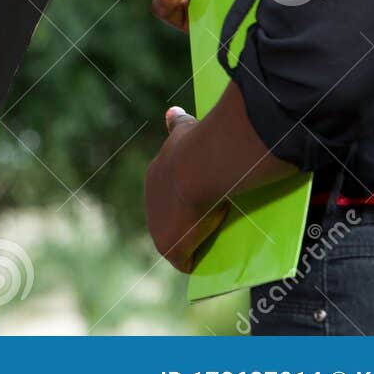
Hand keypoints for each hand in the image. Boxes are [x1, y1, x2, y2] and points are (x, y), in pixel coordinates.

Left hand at [144, 105, 226, 272]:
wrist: (198, 167)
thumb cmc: (197, 146)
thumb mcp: (184, 130)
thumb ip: (177, 124)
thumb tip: (172, 111)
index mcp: (154, 178)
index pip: (169, 193)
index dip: (187, 198)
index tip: (205, 200)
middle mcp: (150, 204)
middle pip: (172, 219)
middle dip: (190, 223)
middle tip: (219, 223)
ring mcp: (157, 228)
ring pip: (178, 240)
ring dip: (195, 244)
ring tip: (222, 243)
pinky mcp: (169, 247)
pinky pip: (184, 261)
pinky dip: (197, 262)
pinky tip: (216, 262)